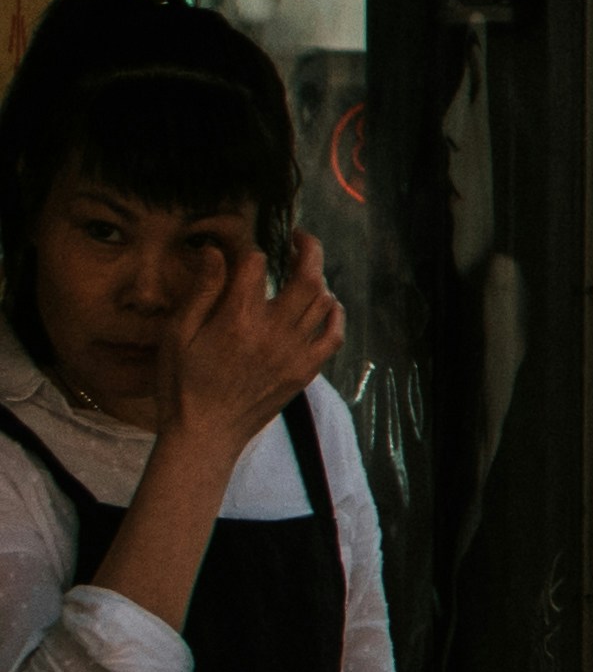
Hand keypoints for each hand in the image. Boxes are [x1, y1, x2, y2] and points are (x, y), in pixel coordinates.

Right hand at [161, 233, 342, 452]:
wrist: (205, 434)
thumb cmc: (182, 384)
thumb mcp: (177, 335)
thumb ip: (201, 291)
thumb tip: (215, 252)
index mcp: (236, 320)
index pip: (256, 264)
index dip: (250, 247)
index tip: (246, 246)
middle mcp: (272, 333)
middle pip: (307, 277)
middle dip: (308, 249)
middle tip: (299, 237)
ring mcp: (294, 353)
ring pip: (324, 302)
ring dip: (319, 279)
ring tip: (305, 272)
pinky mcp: (305, 371)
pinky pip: (334, 336)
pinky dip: (334, 315)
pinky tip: (326, 305)